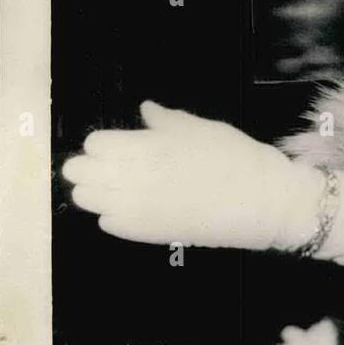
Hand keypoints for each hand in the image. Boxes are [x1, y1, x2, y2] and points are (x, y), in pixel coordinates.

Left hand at [61, 101, 325, 250]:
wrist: (261, 202)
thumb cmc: (235, 157)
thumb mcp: (202, 128)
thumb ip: (166, 120)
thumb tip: (144, 110)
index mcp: (148, 146)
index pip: (96, 143)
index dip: (103, 143)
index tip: (118, 145)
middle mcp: (134, 176)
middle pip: (82, 171)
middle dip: (90, 166)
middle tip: (109, 167)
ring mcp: (136, 208)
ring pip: (87, 199)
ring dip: (95, 191)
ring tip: (116, 188)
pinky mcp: (144, 234)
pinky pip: (107, 223)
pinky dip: (111, 214)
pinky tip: (130, 208)